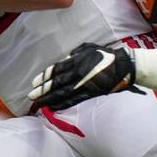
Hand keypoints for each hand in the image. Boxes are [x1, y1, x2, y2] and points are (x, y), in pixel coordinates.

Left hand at [28, 42, 143, 110]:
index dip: (45, 76)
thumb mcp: (90, 48)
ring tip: (39, 104)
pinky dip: (63, 104)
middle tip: (31, 95)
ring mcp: (85, 83)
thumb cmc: (107, 55)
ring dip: (49, 99)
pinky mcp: (92, 92)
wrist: (125, 65)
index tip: (35, 82)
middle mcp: (78, 72)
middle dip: (43, 90)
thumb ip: (76, 53)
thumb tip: (66, 58)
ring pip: (63, 93)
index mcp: (77, 60)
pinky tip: (54, 108)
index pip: (57, 69)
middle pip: (57, 82)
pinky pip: (75, 99)